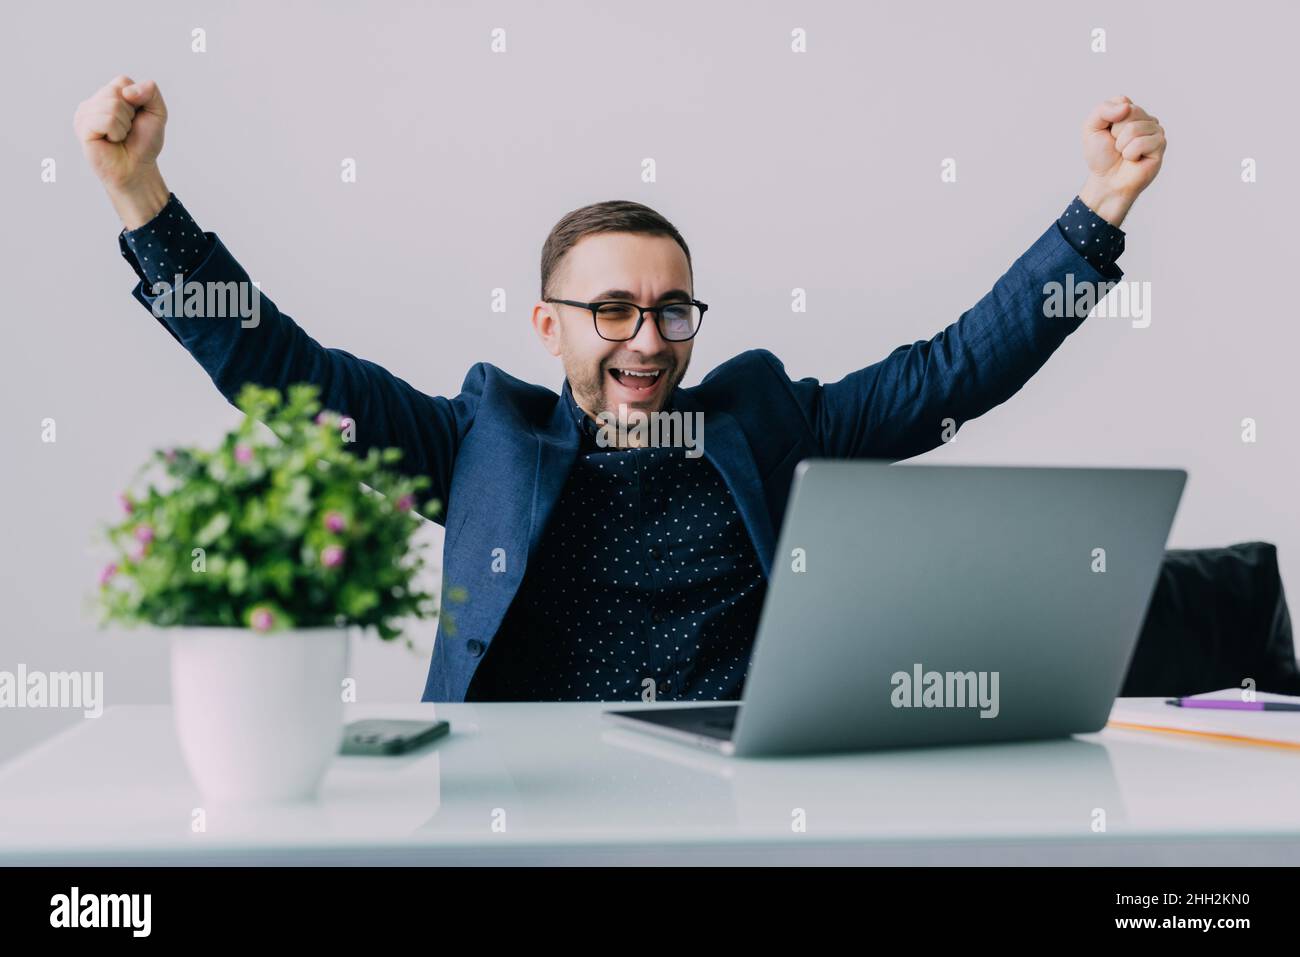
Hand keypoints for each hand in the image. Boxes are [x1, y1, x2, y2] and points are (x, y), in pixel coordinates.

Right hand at [73, 75, 170, 227]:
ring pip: (112, 105)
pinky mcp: (82, 127)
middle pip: (116, 92)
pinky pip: (106, 119)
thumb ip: (151, 92)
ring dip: (124, 125)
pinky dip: (116, 132)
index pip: (123, 81)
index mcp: (109, 94)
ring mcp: (85, 113)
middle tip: (127, 130)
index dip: (137, 101)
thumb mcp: (157, 113)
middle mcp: (94, 101)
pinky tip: (111, 141)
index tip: (136, 118)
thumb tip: (129, 91)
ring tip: (119, 136)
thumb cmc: (143, 143)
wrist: (136, 169)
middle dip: (130, 114)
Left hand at [1078, 95, 1166, 226]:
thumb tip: (1126, 107)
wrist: (1107, 181)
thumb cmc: (1101, 156)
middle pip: (1129, 112)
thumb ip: (1102, 110)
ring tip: (1124, 154)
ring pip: (1134, 128)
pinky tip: (1134, 159)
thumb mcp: (1091, 129)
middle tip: (1116, 146)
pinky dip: (1130, 153)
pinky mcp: (1161, 144)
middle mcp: (1146, 118)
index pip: (1121, 101)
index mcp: (1130, 111)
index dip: (1108, 119)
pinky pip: (1141, 142)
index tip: (1107, 133)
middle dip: (1115, 132)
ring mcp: (1155, 130)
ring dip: (1121, 145)